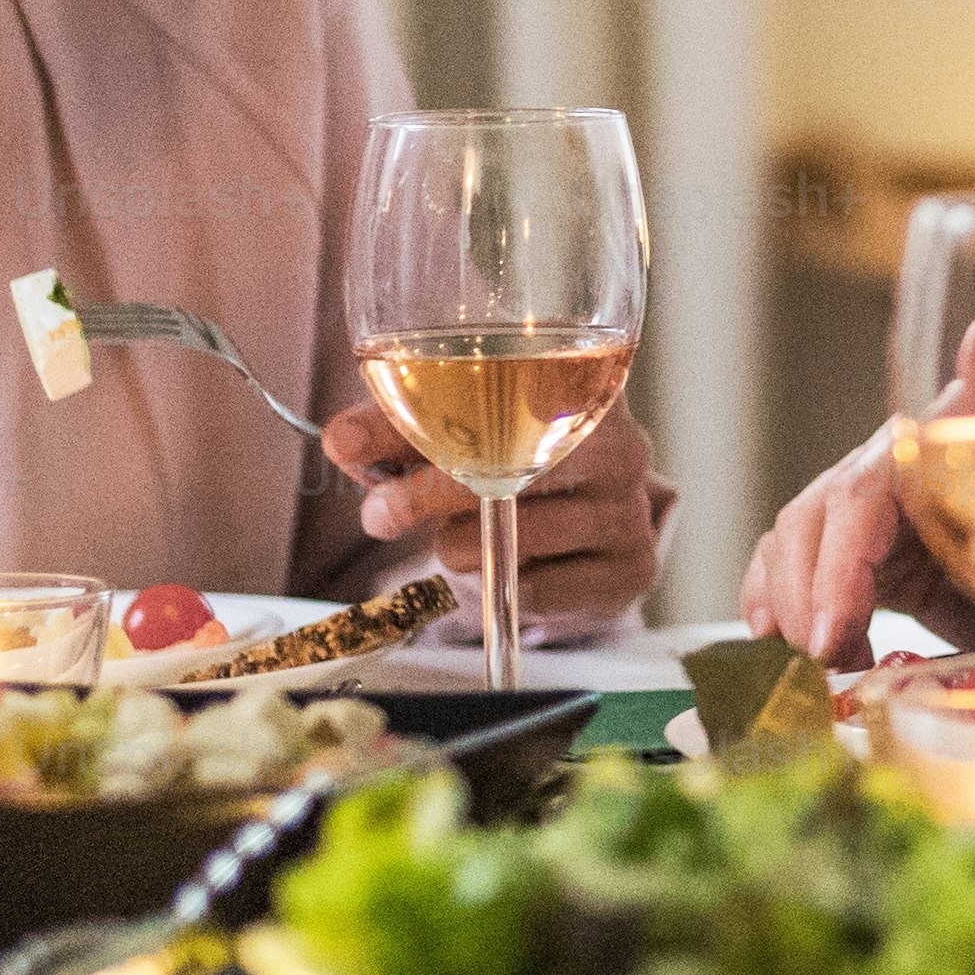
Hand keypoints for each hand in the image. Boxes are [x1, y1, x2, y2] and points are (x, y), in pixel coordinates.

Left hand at [319, 395, 666, 634]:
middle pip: (509, 466)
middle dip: (425, 494)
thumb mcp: (450, 433)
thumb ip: (396, 429)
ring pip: (517, 535)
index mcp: (578, 384)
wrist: (592, 519)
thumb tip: (342, 441)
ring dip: (461, 549)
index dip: (422, 419)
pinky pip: (540, 590)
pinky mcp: (632, 568)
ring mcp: (630, 508)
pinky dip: (504, 585)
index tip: (355, 445)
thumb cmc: (513, 464)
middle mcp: (622, 443)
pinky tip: (505, 567)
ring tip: (456, 540)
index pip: (500, 391)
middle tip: (379, 513)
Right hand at [731, 327, 974, 663]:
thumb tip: (973, 340)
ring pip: (799, 544)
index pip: (861, 494)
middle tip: (819, 666)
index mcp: (944, 443)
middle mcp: (904, 473)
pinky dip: (786, 605)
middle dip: (804, 596)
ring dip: (789, 605)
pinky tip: (792, 649)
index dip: (837, 562)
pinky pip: (813, 573)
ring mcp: (891, 519)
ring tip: (810, 668)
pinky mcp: (891, 564)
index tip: (834, 628)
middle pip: (815, 520)